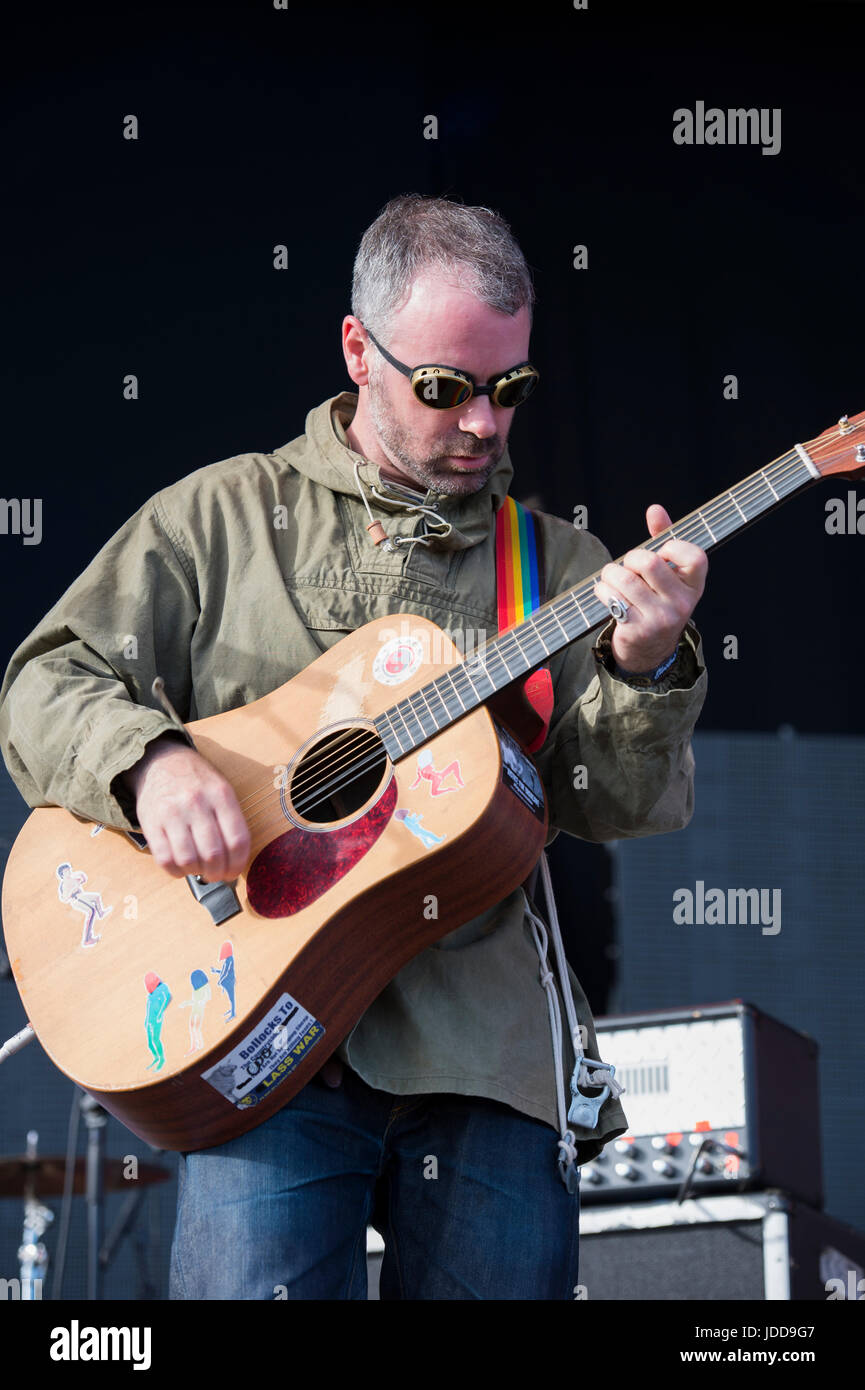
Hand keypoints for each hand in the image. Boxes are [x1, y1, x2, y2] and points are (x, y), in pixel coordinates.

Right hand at [122, 735, 250, 880]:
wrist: (161, 762)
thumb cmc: (196, 781)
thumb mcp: (221, 790)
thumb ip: (231, 821)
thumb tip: (235, 861)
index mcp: (221, 795)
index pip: (238, 840)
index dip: (238, 864)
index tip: (234, 872)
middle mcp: (197, 803)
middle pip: (214, 854)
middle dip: (218, 873)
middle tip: (216, 875)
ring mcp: (172, 813)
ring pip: (188, 860)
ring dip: (196, 873)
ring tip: (198, 869)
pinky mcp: (151, 823)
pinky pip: (164, 859)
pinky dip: (175, 871)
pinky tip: (180, 866)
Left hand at [594, 504, 707, 672]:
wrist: (649, 649)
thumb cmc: (656, 600)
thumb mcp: (667, 574)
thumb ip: (663, 539)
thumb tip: (655, 509)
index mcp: (694, 586)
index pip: (695, 557)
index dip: (673, 547)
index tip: (662, 552)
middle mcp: (682, 603)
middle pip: (649, 562)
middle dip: (631, 558)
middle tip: (628, 565)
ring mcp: (661, 619)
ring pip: (625, 579)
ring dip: (611, 573)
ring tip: (612, 578)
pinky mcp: (638, 629)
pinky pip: (612, 597)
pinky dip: (603, 590)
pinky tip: (607, 594)